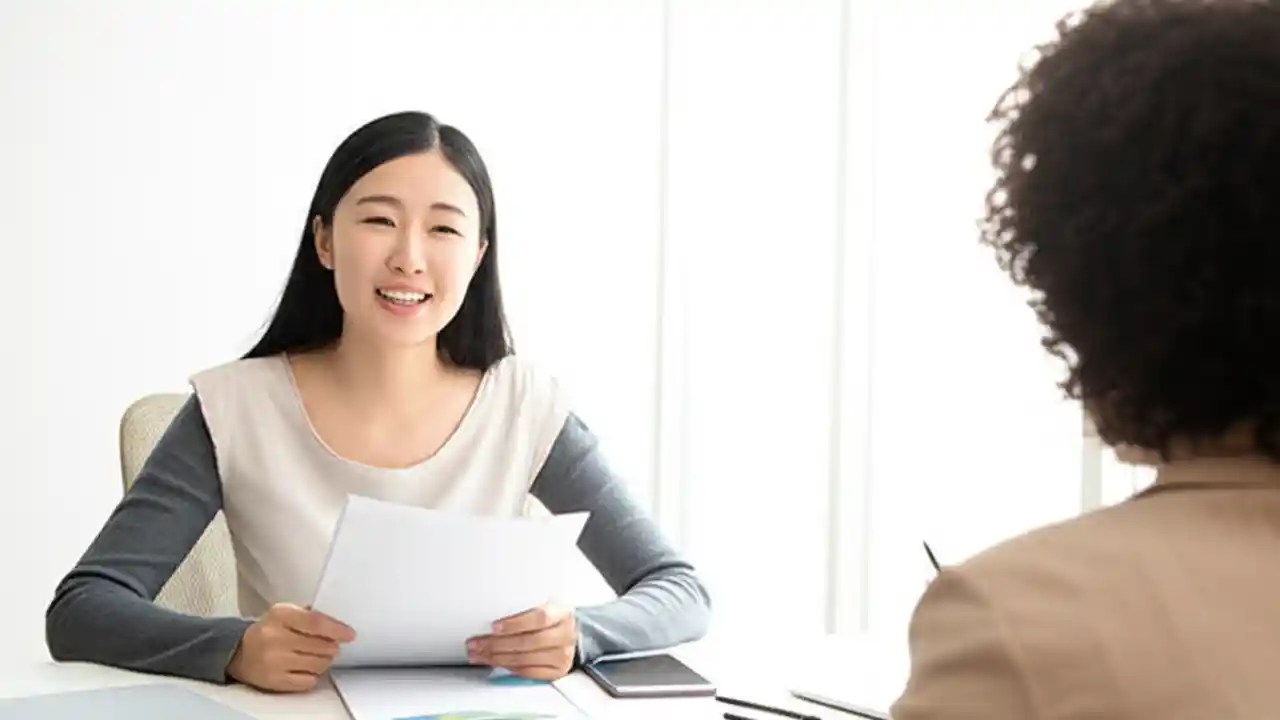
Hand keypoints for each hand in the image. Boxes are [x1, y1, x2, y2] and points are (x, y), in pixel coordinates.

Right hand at [227, 603, 356, 691]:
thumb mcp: (285, 613)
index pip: (316, 623)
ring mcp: (275, 661)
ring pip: (318, 664)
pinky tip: (304, 667)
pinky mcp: (275, 681)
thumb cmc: (269, 630)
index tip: (350, 634)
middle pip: (321, 646)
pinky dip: (312, 675)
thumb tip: (338, 625)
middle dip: (331, 646)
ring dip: (324, 660)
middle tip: (330, 645)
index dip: (337, 630)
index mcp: (280, 615)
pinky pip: (309, 681)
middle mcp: (275, 638)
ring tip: (315, 655)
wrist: (239, 652)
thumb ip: (310, 615)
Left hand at [467, 604, 577, 680]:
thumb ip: (523, 608)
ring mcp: (563, 655)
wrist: (566, 633)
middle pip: (528, 641)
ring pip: (525, 659)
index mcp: (562, 612)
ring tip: (479, 654)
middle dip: (497, 644)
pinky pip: (527, 672)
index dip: (516, 623)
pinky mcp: (556, 671)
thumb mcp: (542, 605)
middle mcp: (565, 634)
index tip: (494, 626)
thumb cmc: (550, 617)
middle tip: (476, 643)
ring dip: (496, 658)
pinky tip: (495, 662)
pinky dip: (508, 667)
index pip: (540, 617)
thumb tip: (488, 616)